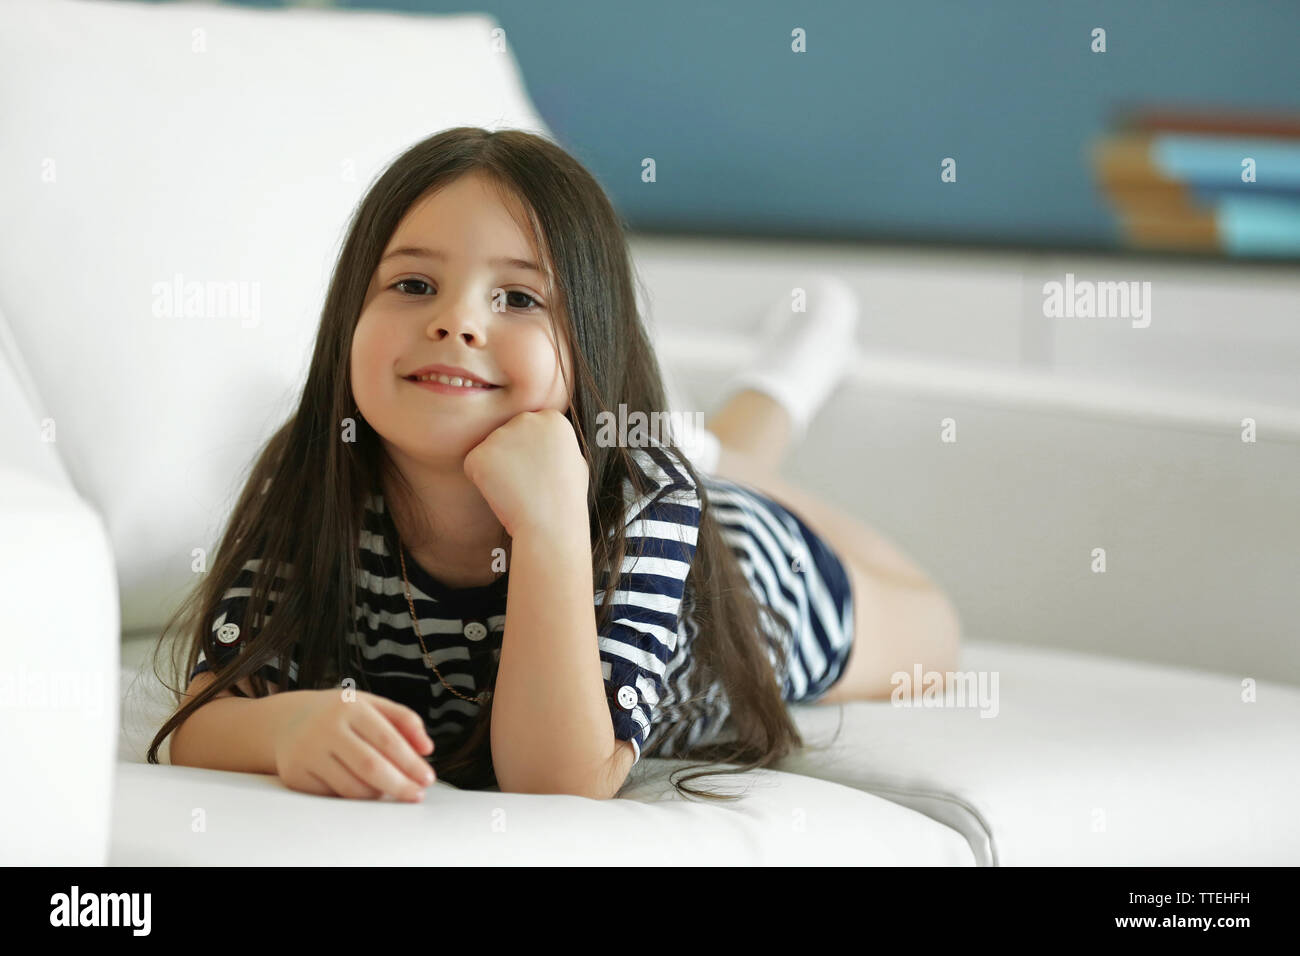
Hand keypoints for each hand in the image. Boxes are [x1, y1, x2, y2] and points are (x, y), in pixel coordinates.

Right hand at [272, 689, 435, 800]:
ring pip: (352, 787)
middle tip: (417, 796)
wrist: (288, 720)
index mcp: (350, 707)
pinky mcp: (296, 775)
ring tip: (390, 790)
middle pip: (370, 767)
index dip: (411, 763)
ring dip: (377, 794)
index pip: (388, 740)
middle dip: (399, 785)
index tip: (427, 779)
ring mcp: (308, 753)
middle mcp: (326, 728)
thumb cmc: (341, 714)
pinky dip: (353, 797)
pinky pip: (333, 796)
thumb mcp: (371, 705)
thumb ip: (404, 720)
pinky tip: (362, 790)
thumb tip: (427, 749)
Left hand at [462, 408, 588, 537]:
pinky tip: (504, 494)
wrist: (552, 525)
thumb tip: (546, 440)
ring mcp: (501, 434)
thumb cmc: (567, 500)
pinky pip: (474, 466)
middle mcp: (526, 418)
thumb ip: (556, 444)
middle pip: (507, 435)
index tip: (543, 472)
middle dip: (512, 458)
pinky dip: (482, 483)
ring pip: (490, 451)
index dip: (532, 454)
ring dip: (497, 471)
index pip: (529, 428)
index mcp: (551, 417)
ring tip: (519, 490)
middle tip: (528, 483)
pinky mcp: (480, 454)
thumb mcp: (575, 462)